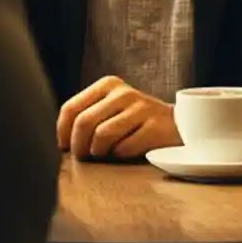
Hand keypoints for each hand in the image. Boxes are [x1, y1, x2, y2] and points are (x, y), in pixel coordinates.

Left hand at [57, 76, 179, 159]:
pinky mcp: (155, 126)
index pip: (71, 108)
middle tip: (82, 157)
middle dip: (78, 146)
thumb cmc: (135, 122)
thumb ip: (87, 117)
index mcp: (107, 85)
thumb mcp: (110, 110)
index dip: (63, 132)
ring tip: (105, 154)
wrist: (178, 125)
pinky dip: (120, 155)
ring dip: (99, 152)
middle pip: (83, 123)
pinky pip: (123, 148)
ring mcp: (141, 108)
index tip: (65, 147)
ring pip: (101, 136)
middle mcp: (123, 92)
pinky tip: (126, 152)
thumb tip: (62, 140)